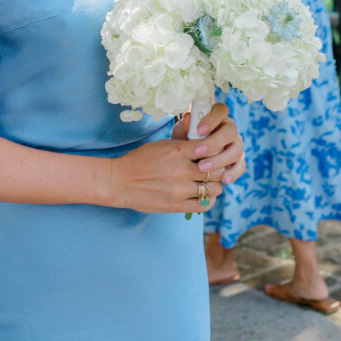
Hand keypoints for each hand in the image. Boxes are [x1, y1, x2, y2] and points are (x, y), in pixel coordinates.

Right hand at [110, 105, 244, 215]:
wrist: (121, 181)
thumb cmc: (141, 159)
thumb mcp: (163, 144)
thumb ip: (184, 142)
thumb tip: (202, 135)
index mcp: (178, 151)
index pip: (213, 148)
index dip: (218, 150)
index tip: (216, 152)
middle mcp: (181, 170)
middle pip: (217, 170)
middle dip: (219, 168)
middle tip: (215, 168)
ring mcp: (180, 189)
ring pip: (214, 188)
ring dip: (214, 185)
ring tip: (208, 182)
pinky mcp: (177, 205)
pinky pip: (204, 204)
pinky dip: (208, 199)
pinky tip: (203, 194)